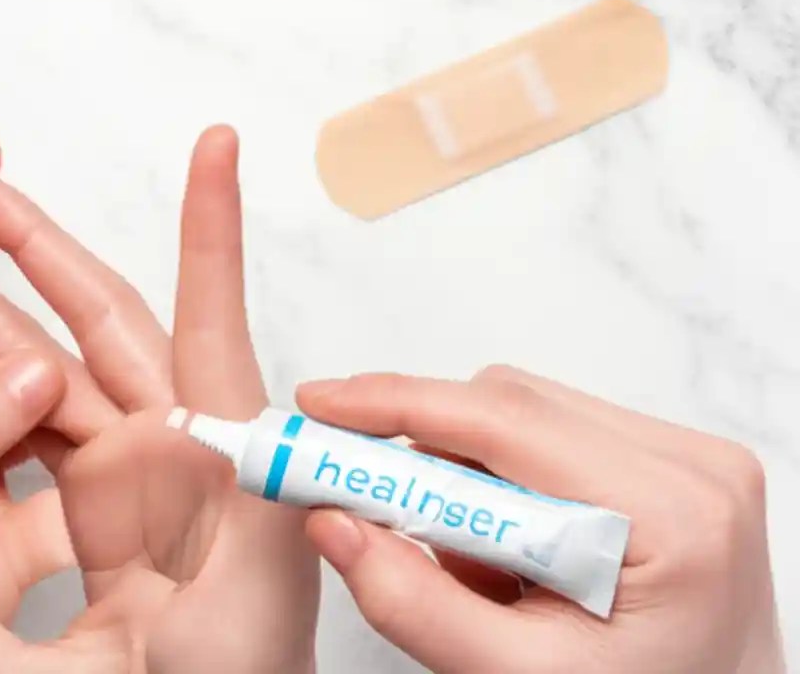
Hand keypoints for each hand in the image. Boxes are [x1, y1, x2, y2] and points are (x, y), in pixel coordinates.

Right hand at [0, 126, 320, 671]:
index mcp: (216, 498)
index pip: (207, 341)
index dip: (209, 239)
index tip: (215, 149)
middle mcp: (191, 467)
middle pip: (100, 332)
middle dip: (22, 245)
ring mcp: (153, 481)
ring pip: (63, 371)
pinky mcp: (123, 506)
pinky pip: (59, 427)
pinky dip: (6, 382)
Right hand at [299, 367, 784, 673]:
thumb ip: (415, 606)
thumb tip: (330, 523)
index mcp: (674, 516)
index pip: (508, 423)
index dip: (398, 404)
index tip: (318, 406)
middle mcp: (694, 467)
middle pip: (511, 407)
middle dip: (419, 448)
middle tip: (344, 489)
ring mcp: (689, 460)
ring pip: (524, 416)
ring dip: (460, 475)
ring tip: (462, 567)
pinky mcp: (671, 466)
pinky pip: (551, 439)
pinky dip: (498, 487)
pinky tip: (502, 556)